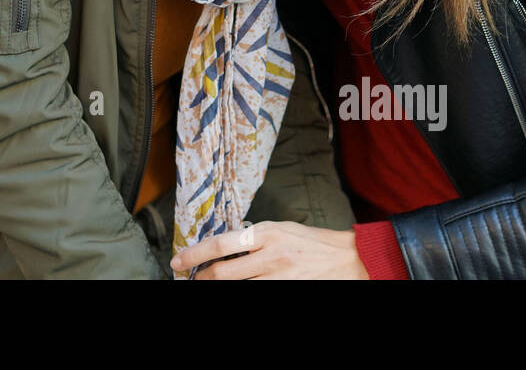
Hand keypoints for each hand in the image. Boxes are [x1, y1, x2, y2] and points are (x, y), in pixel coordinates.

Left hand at [169, 221, 370, 279]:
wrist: (347, 258)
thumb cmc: (311, 241)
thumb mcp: (280, 229)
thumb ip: (253, 238)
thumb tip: (224, 248)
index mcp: (266, 233)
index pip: (220, 244)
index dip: (194, 255)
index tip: (178, 261)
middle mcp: (271, 255)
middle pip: (224, 273)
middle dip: (201, 278)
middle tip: (192, 279)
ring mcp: (281, 277)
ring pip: (238, 288)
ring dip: (218, 288)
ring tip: (209, 284)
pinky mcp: (289, 290)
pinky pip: (257, 296)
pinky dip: (242, 293)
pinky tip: (237, 290)